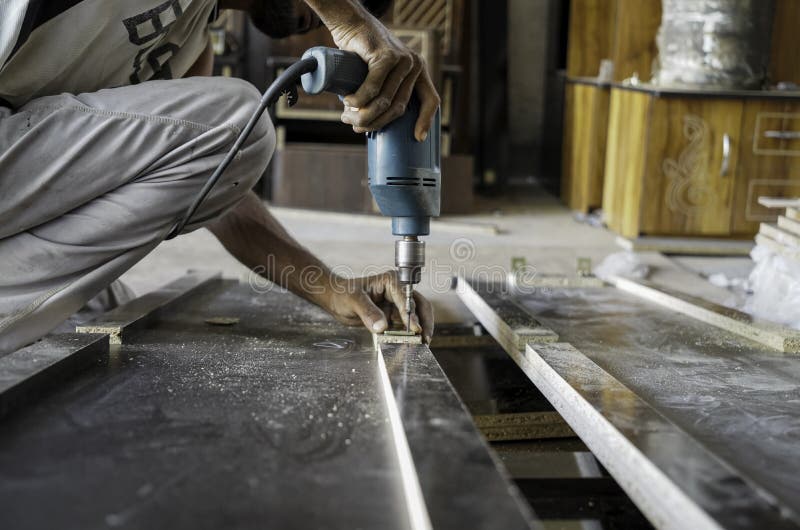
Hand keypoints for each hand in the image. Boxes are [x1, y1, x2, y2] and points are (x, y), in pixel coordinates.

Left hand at [325, 271, 433, 343]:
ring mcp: (397, 304)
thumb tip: (383, 327)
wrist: (336, 299)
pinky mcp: (394, 316)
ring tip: (420, 344)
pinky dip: (408, 335)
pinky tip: (408, 344)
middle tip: (425, 339)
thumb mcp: (353, 300)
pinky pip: (405, 326)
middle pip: (420, 305)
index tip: (415, 329)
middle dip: (425, 322)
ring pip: (416, 317)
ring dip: (419, 330)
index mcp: (391, 281)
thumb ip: (368, 312)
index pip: (406, 298)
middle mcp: (398, 291)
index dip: (411, 314)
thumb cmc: (342, 293)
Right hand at [328, 16, 439, 140]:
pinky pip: (374, 86)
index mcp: (418, 72)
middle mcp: (414, 65)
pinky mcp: (385, 55)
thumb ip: (386, 91)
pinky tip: (349, 103)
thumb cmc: (363, 53)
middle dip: (375, 122)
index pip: (431, 100)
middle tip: (356, 126)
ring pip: (385, 100)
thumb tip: (376, 123)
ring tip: (347, 117)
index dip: (426, 121)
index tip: (417, 138)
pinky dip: (360, 99)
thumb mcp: (382, 74)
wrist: (351, 24)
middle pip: (399, 107)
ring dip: (364, 114)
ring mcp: (402, 59)